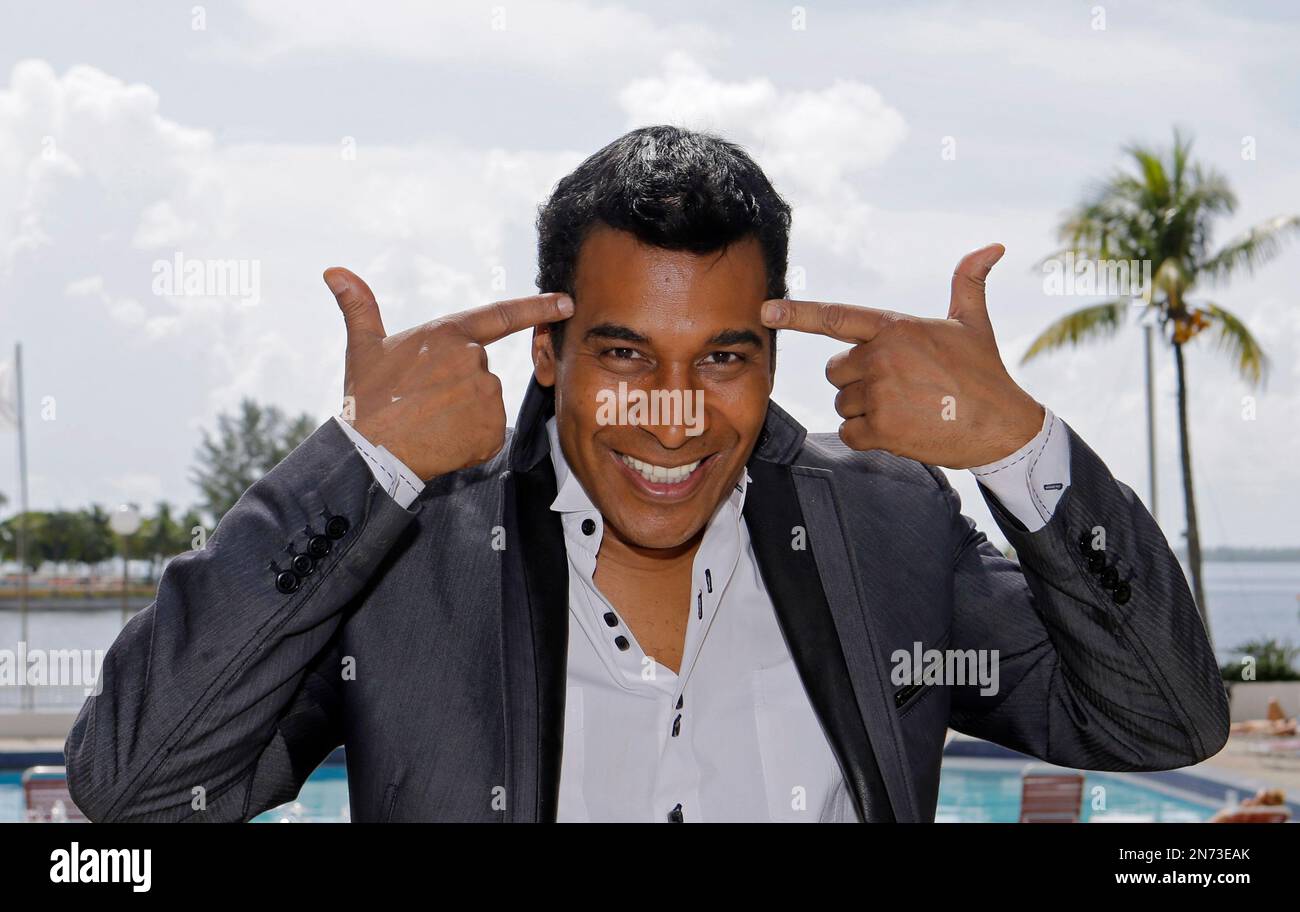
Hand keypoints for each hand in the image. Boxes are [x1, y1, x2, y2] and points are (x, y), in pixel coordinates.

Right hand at [324, 267, 572, 480]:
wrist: (372, 452)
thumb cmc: (368, 399)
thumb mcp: (363, 348)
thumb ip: (359, 307)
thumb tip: (333, 271)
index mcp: (448, 335)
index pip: (502, 315)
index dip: (538, 307)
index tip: (567, 302)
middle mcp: (474, 360)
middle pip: (480, 372)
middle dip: (458, 387)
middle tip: (424, 403)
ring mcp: (486, 395)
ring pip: (485, 402)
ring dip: (465, 414)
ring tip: (432, 422)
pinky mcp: (492, 429)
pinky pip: (489, 433)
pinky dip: (472, 440)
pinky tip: (445, 440)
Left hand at [760, 244, 1042, 468]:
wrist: (1001, 427)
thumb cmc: (984, 373)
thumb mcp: (974, 323)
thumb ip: (969, 282)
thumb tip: (994, 246)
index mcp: (895, 329)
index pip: (836, 317)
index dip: (797, 313)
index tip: (765, 311)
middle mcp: (882, 358)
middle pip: (836, 371)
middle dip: (857, 380)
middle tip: (897, 386)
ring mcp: (879, 395)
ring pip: (842, 403)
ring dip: (865, 410)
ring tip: (905, 408)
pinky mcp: (881, 429)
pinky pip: (849, 433)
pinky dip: (867, 436)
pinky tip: (899, 430)